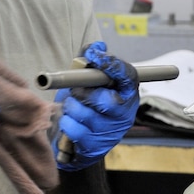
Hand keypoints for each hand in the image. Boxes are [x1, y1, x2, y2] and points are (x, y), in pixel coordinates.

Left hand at [55, 41, 138, 170]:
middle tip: (74, 90)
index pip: (128, 77)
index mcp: (127, 95)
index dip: (112, 64)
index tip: (94, 55)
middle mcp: (124, 115)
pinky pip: (73, 129)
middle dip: (83, 92)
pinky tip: (68, 121)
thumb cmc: (86, 107)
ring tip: (71, 106)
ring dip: (71, 107)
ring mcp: (110, 133)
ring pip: (85, 114)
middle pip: (105, 100)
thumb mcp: (89, 83)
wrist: (77, 144)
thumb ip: (91, 63)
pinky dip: (65, 121)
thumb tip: (97, 45)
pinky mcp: (94, 147)